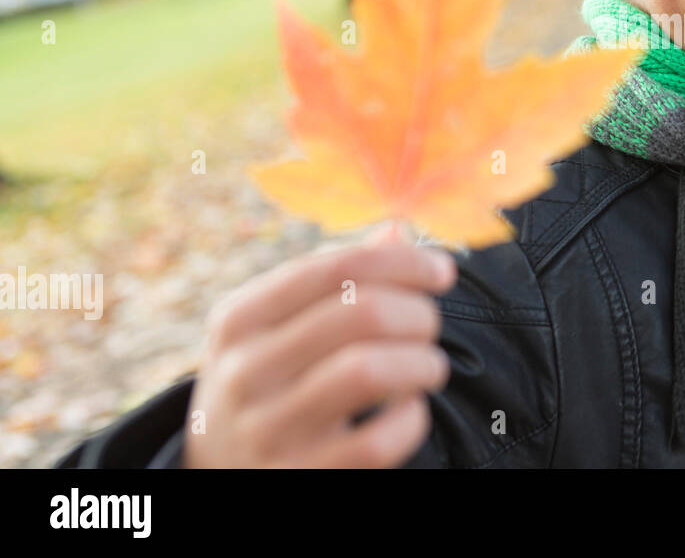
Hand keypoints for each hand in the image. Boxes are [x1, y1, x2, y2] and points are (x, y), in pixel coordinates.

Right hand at [183, 222, 457, 466]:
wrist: (216, 471)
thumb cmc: (269, 378)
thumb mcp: (276, 325)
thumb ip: (337, 278)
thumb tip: (400, 231)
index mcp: (240, 318)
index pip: (336, 267)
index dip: (403, 262)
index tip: (442, 270)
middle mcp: (245, 372)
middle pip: (361, 314)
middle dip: (418, 313)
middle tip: (428, 326)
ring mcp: (269, 431)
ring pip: (370, 372)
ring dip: (421, 362)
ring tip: (426, 366)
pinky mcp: (300, 479)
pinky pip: (378, 442)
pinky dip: (411, 419)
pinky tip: (408, 410)